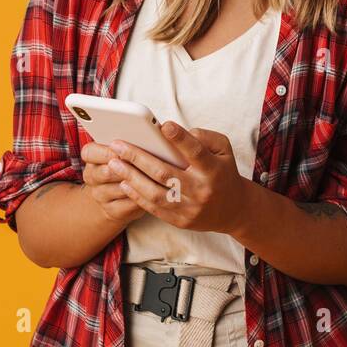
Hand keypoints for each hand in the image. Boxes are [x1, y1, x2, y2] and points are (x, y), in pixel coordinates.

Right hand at [80, 140, 145, 226]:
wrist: (119, 196)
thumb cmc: (128, 165)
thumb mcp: (125, 150)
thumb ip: (131, 141)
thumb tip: (156, 130)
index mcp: (92, 158)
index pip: (89, 152)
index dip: (105, 152)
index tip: (120, 148)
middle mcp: (92, 177)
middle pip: (105, 172)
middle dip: (124, 168)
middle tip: (139, 163)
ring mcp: (100, 196)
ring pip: (118, 189)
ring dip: (135, 183)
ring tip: (152, 177)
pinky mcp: (112, 211)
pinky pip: (127, 205)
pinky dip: (140, 198)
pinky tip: (151, 192)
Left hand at [106, 121, 248, 234]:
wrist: (233, 209)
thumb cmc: (223, 173)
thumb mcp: (224, 150)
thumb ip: (205, 137)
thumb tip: (176, 133)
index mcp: (214, 170)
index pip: (196, 152)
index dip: (181, 139)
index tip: (164, 126)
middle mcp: (201, 190)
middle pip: (165, 173)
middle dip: (138, 157)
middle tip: (118, 145)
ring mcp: (190, 207)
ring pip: (155, 192)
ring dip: (131, 177)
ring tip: (114, 163)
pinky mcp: (180, 221)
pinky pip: (154, 208)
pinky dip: (137, 195)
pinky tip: (124, 182)